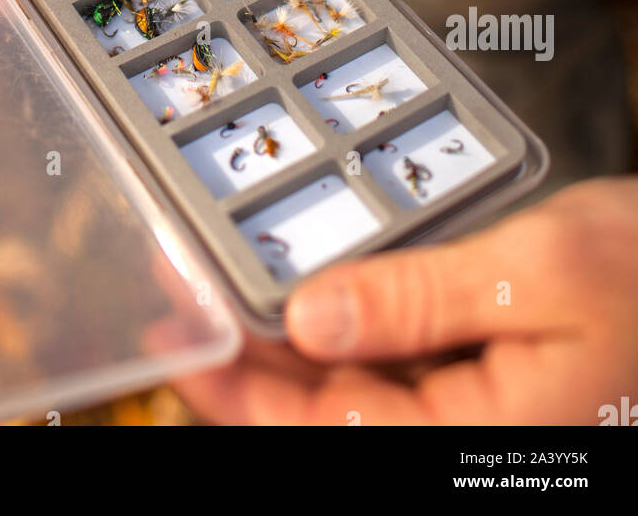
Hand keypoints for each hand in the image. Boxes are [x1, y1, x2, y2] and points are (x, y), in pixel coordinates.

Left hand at [174, 178, 637, 424]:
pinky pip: (399, 370)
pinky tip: (312, 291)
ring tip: (230, 288)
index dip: (238, 389)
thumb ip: (419, 300)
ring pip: (356, 393)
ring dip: (289, 348)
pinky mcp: (485, 386)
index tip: (181, 334)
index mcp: (475, 444)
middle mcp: (467, 443)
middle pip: (328, 417)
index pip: (323, 430)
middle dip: (249, 366)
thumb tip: (308, 321)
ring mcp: (476, 416)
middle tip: (186, 298)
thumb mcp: (538, 275)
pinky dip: (348, 332)